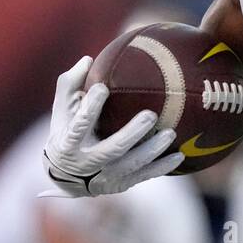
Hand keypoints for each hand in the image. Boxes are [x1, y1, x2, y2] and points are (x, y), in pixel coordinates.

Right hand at [41, 56, 183, 196]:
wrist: (64, 176)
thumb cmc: (66, 131)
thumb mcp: (62, 110)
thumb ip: (70, 85)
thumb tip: (88, 58)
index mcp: (68, 143)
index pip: (78, 126)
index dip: (90, 108)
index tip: (102, 88)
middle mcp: (86, 163)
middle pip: (111, 150)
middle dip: (131, 134)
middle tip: (150, 115)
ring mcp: (104, 177)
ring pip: (131, 165)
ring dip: (152, 150)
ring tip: (170, 133)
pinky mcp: (120, 184)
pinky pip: (145, 176)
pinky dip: (162, 167)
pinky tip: (180, 155)